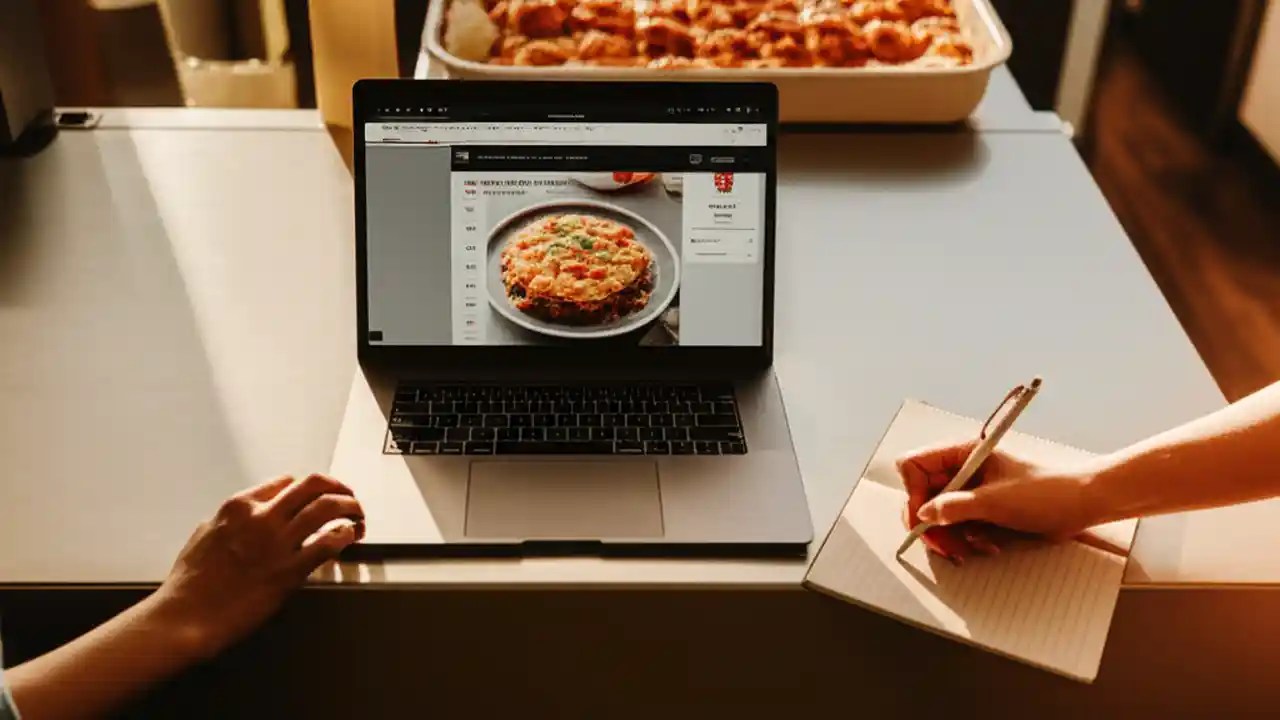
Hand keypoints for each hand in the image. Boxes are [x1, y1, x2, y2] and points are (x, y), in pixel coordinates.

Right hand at [150, 474, 364, 658]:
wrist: (186, 617)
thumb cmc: (189, 584)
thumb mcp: (204, 536)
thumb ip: (230, 521)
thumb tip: (245, 518)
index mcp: (239, 507)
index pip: (286, 482)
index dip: (307, 489)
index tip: (318, 496)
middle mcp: (262, 517)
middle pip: (313, 485)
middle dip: (338, 487)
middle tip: (348, 497)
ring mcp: (277, 543)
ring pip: (327, 507)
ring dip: (350, 507)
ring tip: (358, 515)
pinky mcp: (290, 570)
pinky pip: (328, 543)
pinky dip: (345, 534)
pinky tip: (350, 536)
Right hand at [896, 442, 1097, 561]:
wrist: (1083, 504)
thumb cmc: (1046, 492)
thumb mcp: (995, 500)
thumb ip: (954, 507)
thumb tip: (922, 514)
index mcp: (961, 453)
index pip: (914, 466)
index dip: (913, 493)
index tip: (923, 519)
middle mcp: (962, 470)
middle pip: (923, 496)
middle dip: (932, 525)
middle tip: (945, 547)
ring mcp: (972, 490)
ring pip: (939, 517)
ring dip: (952, 538)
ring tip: (972, 550)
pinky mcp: (983, 509)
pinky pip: (960, 527)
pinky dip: (968, 541)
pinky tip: (987, 546)